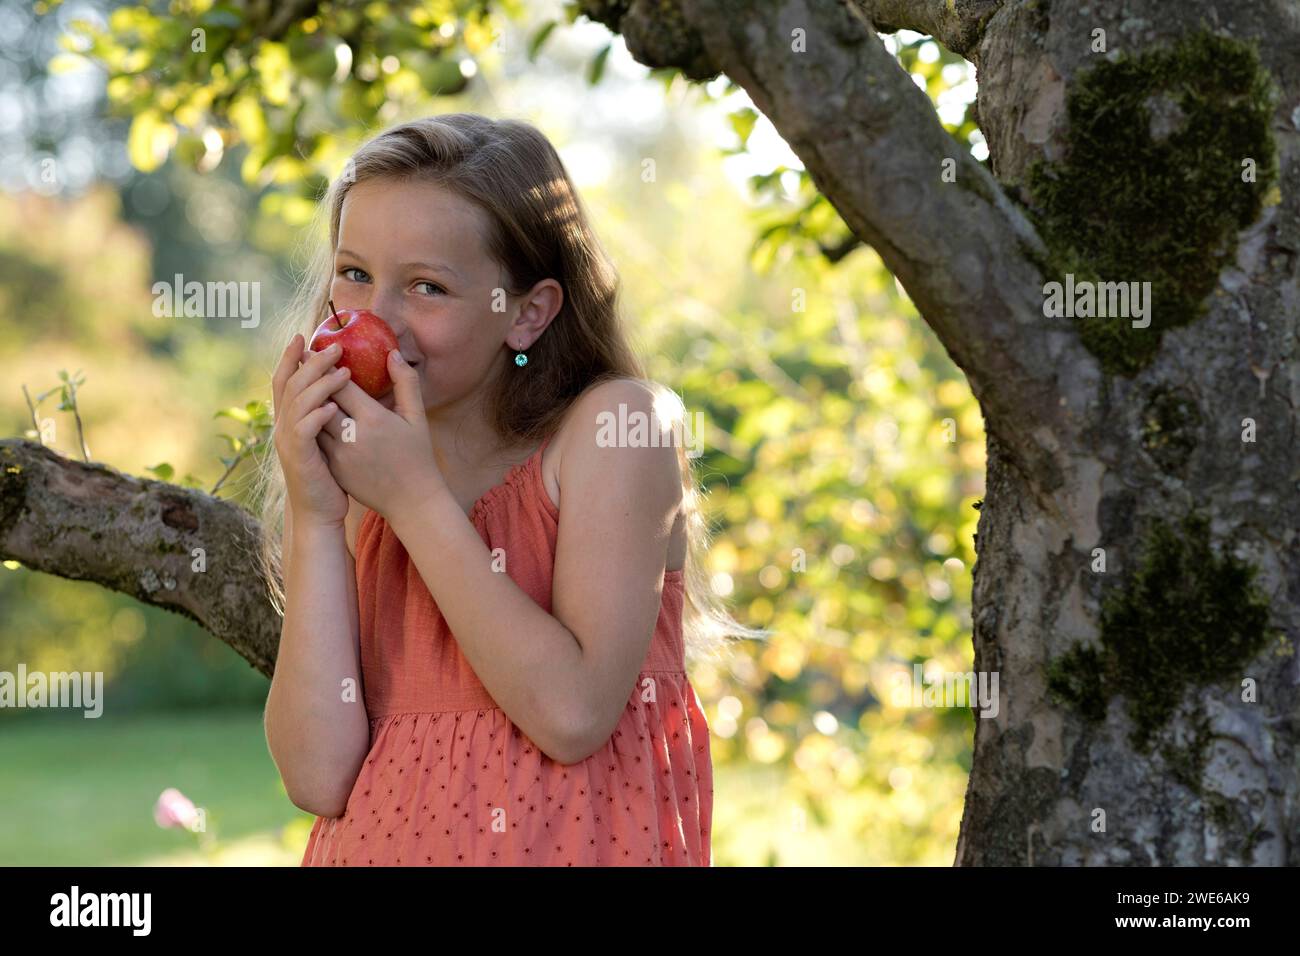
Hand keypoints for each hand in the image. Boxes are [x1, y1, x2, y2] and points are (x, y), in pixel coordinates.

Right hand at [272, 334, 352, 526]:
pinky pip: (304, 430)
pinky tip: (333, 406)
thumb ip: (328, 413)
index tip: (303, 335)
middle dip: (310, 362)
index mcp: (290, 420)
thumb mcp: (327, 438)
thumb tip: (341, 388)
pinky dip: (316, 415)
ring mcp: (288, 442)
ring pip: (298, 403)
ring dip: (320, 384)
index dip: (290, 357)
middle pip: (290, 384)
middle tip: (335, 346)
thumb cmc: (329, 475)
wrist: (320, 511)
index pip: (285, 380)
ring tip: (345, 371)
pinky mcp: (299, 458)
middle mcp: (283, 427)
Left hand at [316, 349, 444, 519]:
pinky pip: (316, 442)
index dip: (326, 366)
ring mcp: (339, 456)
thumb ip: (406, 382)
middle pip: (321, 400)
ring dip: (306, 403)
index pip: (341, 385)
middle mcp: (352, 437)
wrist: (412, 502)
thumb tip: (392, 353)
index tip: (317, 351)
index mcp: (374, 420)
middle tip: (302, 362)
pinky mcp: (333, 469)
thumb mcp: (417, 418)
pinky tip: (307, 414)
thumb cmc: (418, 456)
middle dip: (310, 380)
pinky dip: (311, 426)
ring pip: (313, 421)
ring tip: (300, 385)